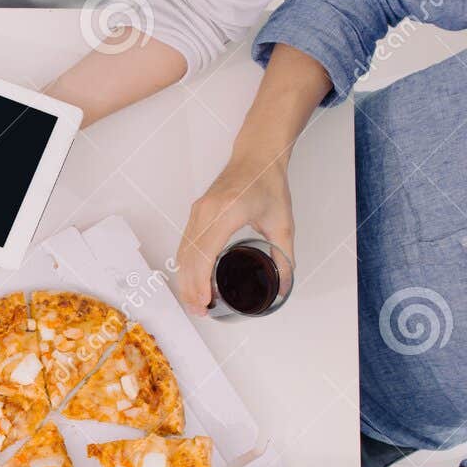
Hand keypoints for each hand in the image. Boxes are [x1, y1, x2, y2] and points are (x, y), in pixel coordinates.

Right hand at [175, 148, 293, 314]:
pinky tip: (192, 280)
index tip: (205, 301)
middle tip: (201, 309)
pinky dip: (185, 266)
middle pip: (189, 259)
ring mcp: (197, 212)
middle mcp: (206, 212)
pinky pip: (184, 244)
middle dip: (191, 288)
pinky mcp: (195, 213)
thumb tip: (284, 283)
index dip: (201, 282)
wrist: (257, 156)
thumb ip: (284, 255)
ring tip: (195, 300)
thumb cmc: (268, 183)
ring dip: (185, 279)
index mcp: (227, 213)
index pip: (204, 254)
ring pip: (182, 253)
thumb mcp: (283, 222)